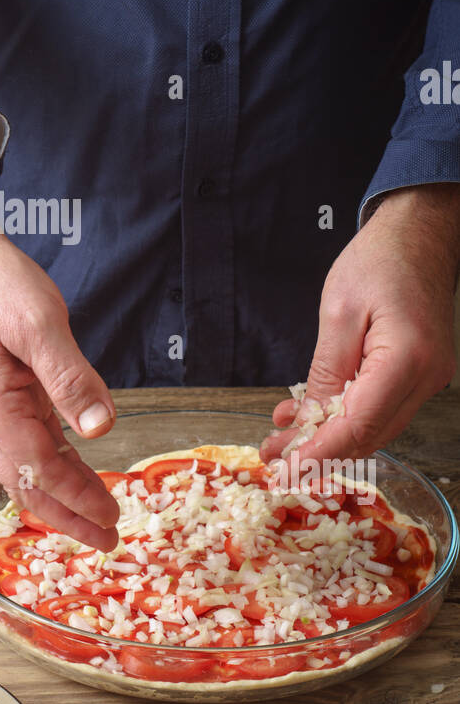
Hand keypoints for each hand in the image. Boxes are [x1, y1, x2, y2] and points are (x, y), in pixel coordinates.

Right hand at [0, 234, 119, 549]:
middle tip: (107, 541)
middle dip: (67, 517)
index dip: (76, 498)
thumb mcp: (40, 323)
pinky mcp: (7, 398)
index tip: (109, 519)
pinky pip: (33, 444)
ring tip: (100, 518)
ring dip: (65, 497)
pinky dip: (58, 468)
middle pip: (27, 484)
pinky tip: (81, 475)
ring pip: (30, 469)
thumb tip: (99, 428)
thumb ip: (70, 378)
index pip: (39, 468)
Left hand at [260, 184, 459, 468]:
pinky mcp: (422, 374)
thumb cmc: (379, 260)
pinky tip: (314, 411)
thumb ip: (326, 371)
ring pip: (376, 428)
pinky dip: (348, 416)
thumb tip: (311, 420)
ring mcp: (429, 378)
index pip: (358, 426)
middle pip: (369, 436)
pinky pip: (382, 408)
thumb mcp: (337, 312)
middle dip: (318, 450)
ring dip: (330, 435)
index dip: (319, 452)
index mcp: (406, 360)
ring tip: (285, 433)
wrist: (419, 234)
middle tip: (273, 453)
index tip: (285, 469)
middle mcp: (426, 377)